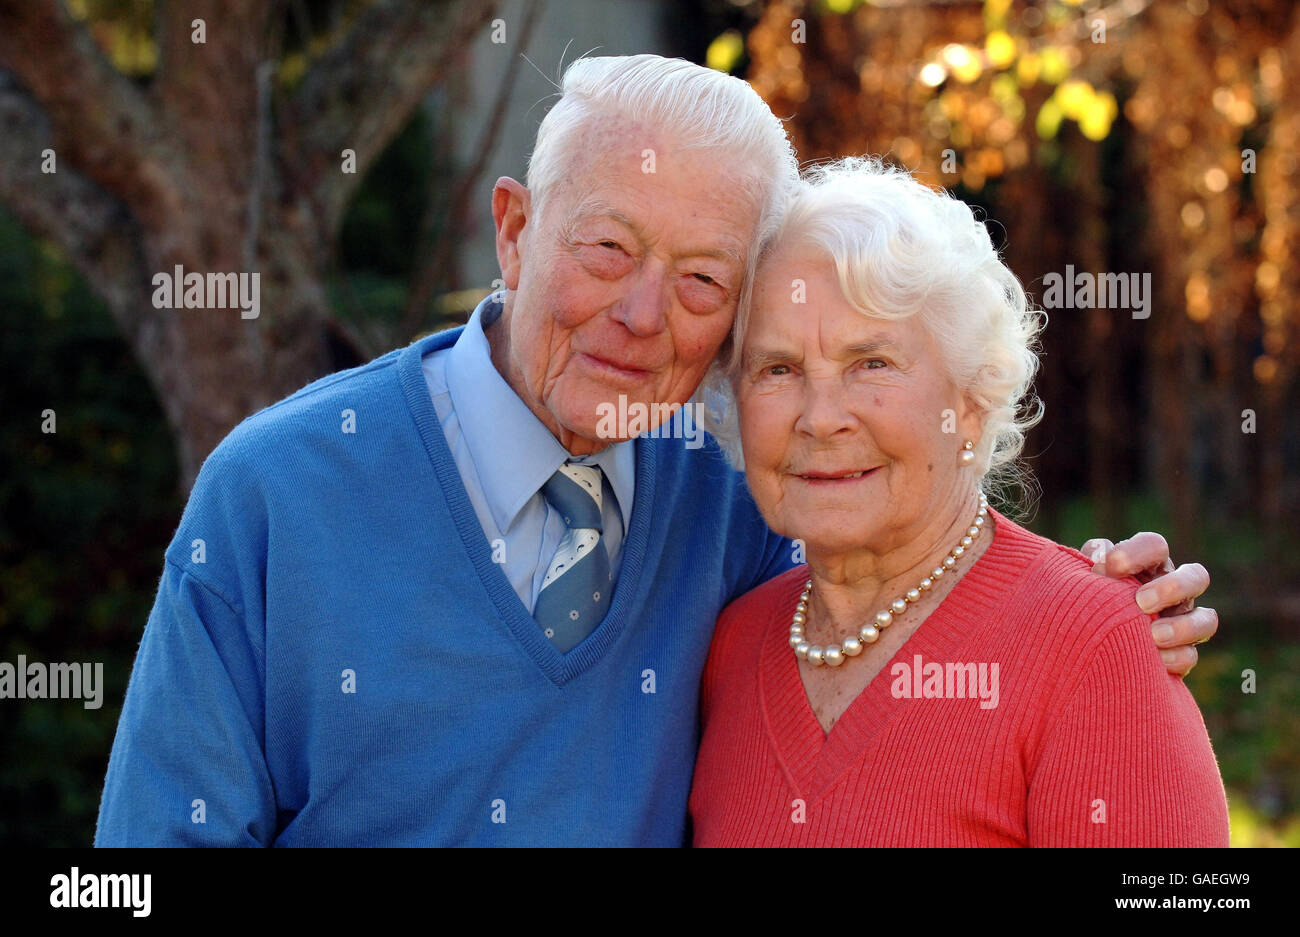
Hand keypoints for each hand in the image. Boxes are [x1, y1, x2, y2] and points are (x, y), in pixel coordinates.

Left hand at [1080, 532, 1216, 676]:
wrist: (1080, 642)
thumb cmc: (1085, 599)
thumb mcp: (1082, 577)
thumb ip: (1090, 561)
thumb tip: (1100, 556)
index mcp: (1148, 564)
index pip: (1155, 545)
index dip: (1136, 553)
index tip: (1110, 567)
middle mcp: (1172, 589)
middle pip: (1196, 576)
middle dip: (1172, 587)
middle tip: (1141, 602)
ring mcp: (1181, 621)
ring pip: (1206, 619)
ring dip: (1182, 626)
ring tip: (1153, 635)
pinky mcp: (1180, 653)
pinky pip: (1191, 654)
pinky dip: (1176, 657)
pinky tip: (1156, 660)